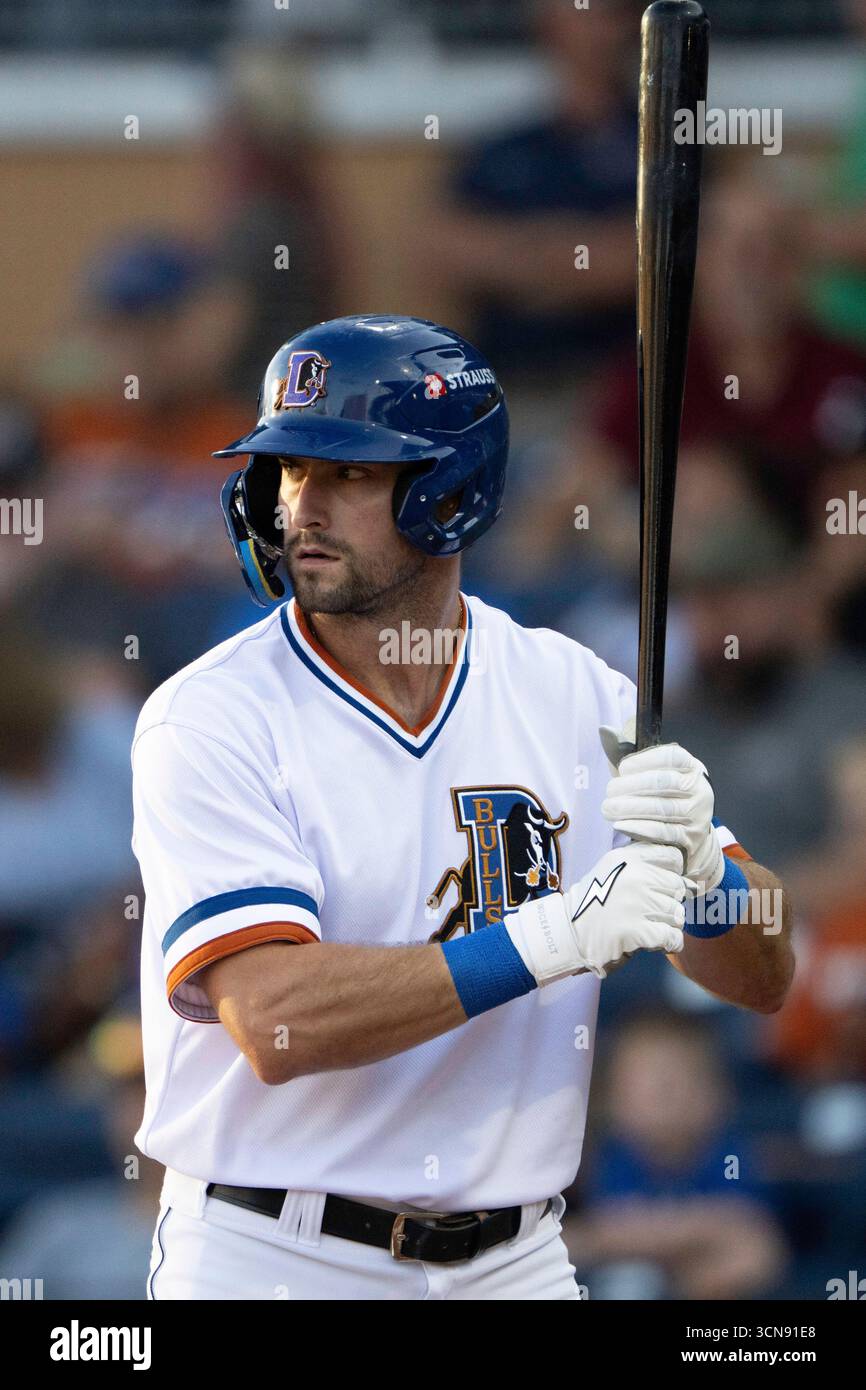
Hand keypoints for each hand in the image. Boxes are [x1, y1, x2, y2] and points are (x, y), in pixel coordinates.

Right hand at [504, 843, 685, 983]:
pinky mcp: (637, 931)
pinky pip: (673, 936)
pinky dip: (670, 943)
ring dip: (668, 924)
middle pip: (676, 887)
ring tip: (651, 928)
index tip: (661, 886)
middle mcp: (635, 876)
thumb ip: (643, 865)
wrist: (567, 934)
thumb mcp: (613, 869)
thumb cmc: (594, 903)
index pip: (672, 857)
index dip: (672, 874)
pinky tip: (658, 943)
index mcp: (628, 858)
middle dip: (669, 902)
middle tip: (652, 913)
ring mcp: (637, 903)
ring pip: (677, 913)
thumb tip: (686, 879)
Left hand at [599, 727, 723, 895]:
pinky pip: (664, 832)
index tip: (622, 769)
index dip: (644, 760)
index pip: (671, 756)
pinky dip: (640, 828)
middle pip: (664, 783)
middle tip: (609, 792)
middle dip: (631, 786)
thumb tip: (605, 732)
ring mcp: (698, 814)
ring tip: (608, 809)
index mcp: (690, 766)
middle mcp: (699, 788)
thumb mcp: (654, 774)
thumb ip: (630, 757)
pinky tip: (621, 825)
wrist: (690, 833)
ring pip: (663, 808)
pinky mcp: (691, 837)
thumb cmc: (664, 797)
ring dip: (631, 808)